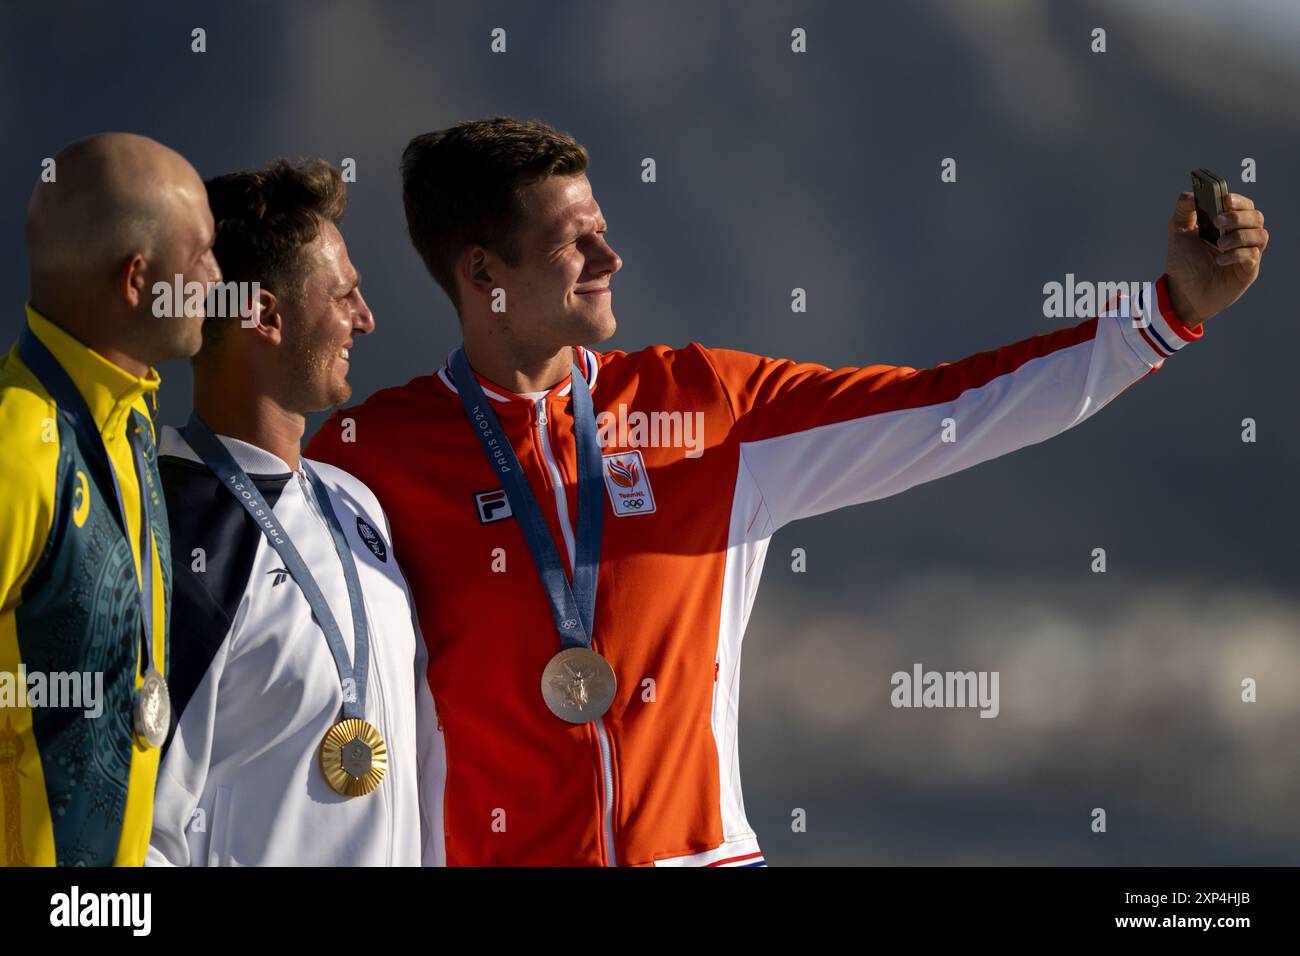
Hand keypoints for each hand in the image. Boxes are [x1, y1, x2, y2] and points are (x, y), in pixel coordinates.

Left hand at [1165, 191, 1267, 328]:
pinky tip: (1219, 260)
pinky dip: (1237, 254)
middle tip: (1217, 221)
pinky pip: (1253, 256)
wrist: (1182, 292)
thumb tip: (1190, 194)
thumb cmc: (1184, 262)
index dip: (1238, 201)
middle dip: (1238, 216)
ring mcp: (1247, 253)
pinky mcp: (1248, 271)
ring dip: (1239, 235)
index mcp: (1228, 224)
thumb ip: (1183, 211)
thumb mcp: (1178, 233)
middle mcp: (1241, 236)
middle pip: (1256, 217)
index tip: (1225, 200)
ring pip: (1260, 235)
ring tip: (1218, 244)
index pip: (1244, 206)